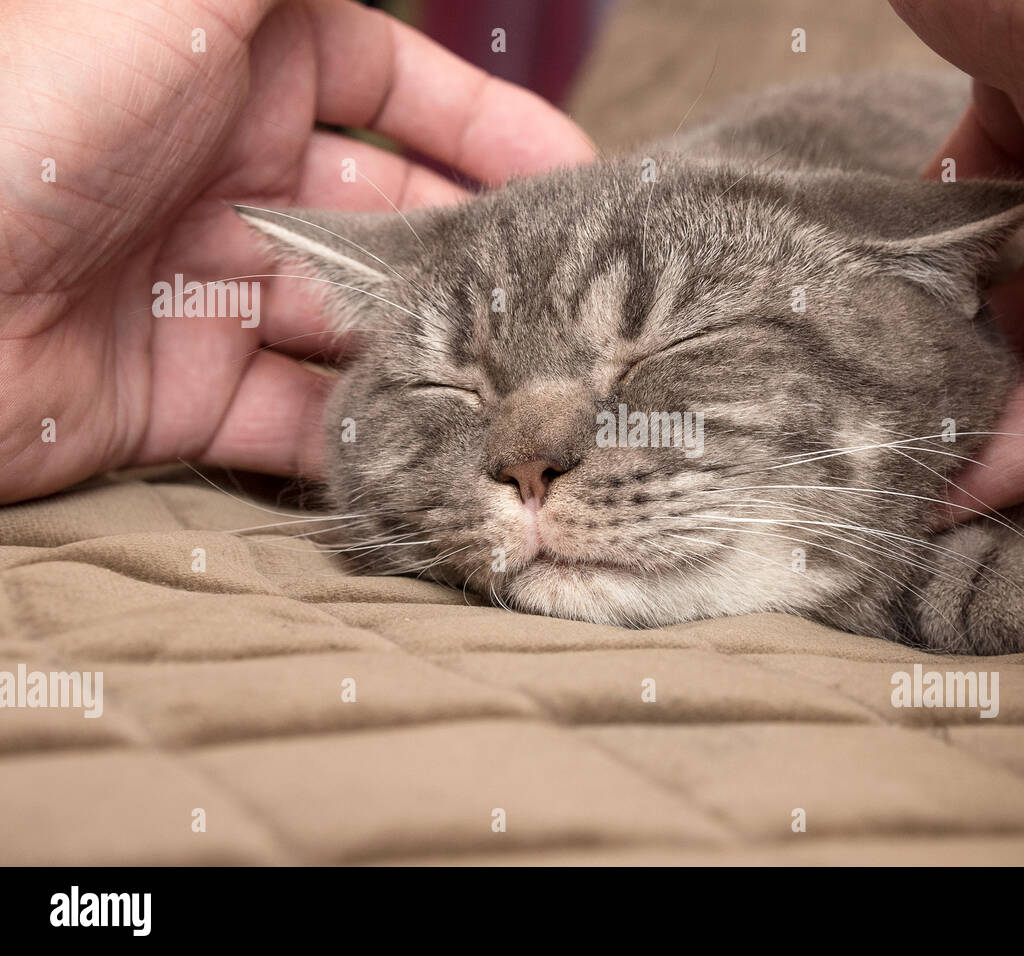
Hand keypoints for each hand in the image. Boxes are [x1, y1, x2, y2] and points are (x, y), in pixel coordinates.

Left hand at [0, 0, 592, 503]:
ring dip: (430, 354)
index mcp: (224, 71)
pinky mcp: (174, 395)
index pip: (387, 87)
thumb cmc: (17, 118)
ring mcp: (202, 292)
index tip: (572, 174)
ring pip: (351, 325)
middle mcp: (219, 176)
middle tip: (566, 300)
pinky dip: (355, 438)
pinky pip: (290, 418)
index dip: (484, 127)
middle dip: (473, 251)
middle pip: (386, 215)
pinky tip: (428, 450)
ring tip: (519, 386)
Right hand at [889, 0, 1023, 519]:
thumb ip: (929, 88)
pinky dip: (1023, 461)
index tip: (859, 297)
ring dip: (973, 409)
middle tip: (863, 381)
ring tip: (882, 448)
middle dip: (948, 334)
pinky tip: (938, 497)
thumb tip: (895, 162)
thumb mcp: (958, 15)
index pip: (992, 191)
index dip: (927, 247)